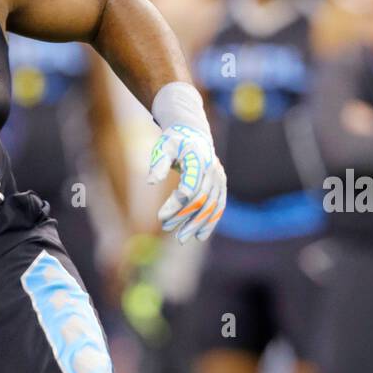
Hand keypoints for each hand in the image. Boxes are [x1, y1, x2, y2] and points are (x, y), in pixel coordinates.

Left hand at [148, 122, 225, 243]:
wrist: (194, 133)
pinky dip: (211, 221)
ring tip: (182, 239)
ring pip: (211, 205)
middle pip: (200, 198)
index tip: (160, 216)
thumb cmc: (174, 142)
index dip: (175, 204)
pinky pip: (219, 206)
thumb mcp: (162, 148)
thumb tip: (150, 181)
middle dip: (184, 217)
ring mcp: (219, 177)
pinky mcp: (221, 184)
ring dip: (197, 224)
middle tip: (167, 229)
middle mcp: (211, 168)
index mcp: (197, 158)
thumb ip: (158, 164)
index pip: (189, 186)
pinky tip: (200, 236)